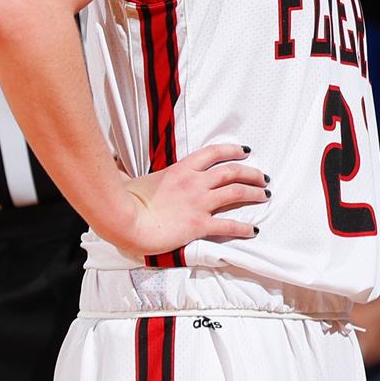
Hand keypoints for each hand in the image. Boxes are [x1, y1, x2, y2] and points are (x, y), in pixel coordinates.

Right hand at [111, 142, 266, 255]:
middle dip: (251, 172)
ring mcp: (199, 203)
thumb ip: (130, 172)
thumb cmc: (124, 201)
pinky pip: (228, 225)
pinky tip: (252, 230)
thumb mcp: (131, 180)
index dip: (232, 150)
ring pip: (236, 192)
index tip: (245, 151)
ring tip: (265, 195)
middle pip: (231, 171)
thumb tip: (115, 166)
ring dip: (254, 193)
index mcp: (181, 169)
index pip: (213, 153)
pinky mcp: (199, 224)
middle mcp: (194, 183)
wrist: (125, 221)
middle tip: (262, 177)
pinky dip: (243, 228)